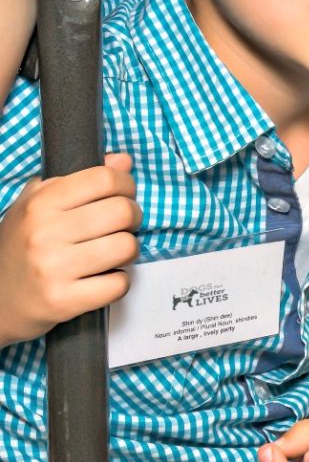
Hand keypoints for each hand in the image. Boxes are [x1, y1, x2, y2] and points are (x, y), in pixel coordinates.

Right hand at [0, 153, 141, 344]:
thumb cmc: (23, 247)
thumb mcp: (39, 205)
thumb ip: (81, 180)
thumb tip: (123, 161)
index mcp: (41, 203)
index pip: (105, 178)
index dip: (126, 186)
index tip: (124, 195)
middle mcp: (45, 232)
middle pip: (123, 211)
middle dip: (132, 218)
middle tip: (122, 226)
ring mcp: (54, 268)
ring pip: (127, 247)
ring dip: (128, 251)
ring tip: (112, 253)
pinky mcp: (64, 300)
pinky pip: (119, 284)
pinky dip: (118, 281)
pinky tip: (103, 278)